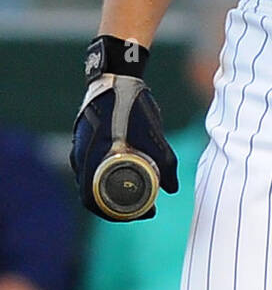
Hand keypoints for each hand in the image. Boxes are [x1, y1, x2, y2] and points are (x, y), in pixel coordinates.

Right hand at [70, 37, 177, 221]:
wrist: (116, 75)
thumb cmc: (132, 105)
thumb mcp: (152, 134)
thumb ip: (166, 162)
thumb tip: (173, 188)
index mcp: (92, 160)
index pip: (94, 202)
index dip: (119, 214)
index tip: (143, 213)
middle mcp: (80, 157)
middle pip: (93, 195)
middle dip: (118, 206)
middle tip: (143, 207)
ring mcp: (79, 147)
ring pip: (91, 181)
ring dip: (111, 191)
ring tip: (138, 192)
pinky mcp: (84, 139)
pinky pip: (91, 166)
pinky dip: (106, 176)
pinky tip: (125, 172)